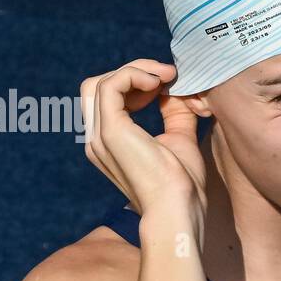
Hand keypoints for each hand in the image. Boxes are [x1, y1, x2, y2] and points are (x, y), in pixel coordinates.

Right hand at [79, 60, 206, 219]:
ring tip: (166, 77)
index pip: (108, 98)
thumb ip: (175, 112)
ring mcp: (100, 136)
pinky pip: (110, 86)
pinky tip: (158, 84)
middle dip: (133, 71)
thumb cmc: (182, 184)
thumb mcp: (180, 138)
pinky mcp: (111, 132)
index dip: (136, 82)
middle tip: (169, 74)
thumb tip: (177, 88)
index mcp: (109, 142)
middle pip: (99, 86)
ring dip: (135, 70)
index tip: (169, 82)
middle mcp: (98, 139)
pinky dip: (133, 75)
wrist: (179, 209)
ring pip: (101, 82)